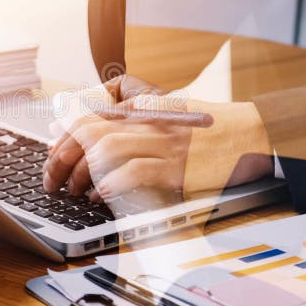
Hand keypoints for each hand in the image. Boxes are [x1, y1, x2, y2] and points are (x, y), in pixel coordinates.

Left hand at [43, 75, 195, 198]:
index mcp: (143, 110)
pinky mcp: (178, 167)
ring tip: (78, 191)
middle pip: (89, 133)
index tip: (51, 156)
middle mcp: (149, 122)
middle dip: (63, 159)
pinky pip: (135, 172)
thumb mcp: (165, 118)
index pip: (89, 117)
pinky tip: (103, 196)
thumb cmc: (208, 131)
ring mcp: (163, 143)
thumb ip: (124, 123)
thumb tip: (77, 128)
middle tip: (54, 182)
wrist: (254, 134)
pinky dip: (113, 185)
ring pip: (106, 149)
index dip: (63, 138)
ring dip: (85, 173)